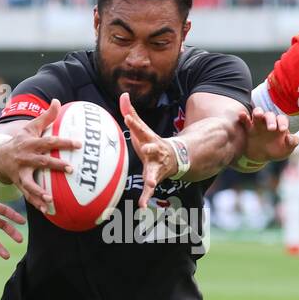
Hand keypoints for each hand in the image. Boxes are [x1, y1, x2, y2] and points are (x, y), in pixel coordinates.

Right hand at [0, 100, 79, 213]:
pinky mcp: (19, 184)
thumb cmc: (20, 141)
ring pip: (30, 183)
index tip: (79, 144)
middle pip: (41, 161)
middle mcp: (25, 158)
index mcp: (30, 143)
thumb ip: (46, 116)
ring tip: (51, 199)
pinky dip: (37, 203)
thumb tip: (57, 101)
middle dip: (55, 165)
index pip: (48, 141)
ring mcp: (21, 172)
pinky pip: (28, 195)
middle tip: (71, 169)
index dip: (63, 142)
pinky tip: (48, 210)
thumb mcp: (30, 127)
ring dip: (40, 191)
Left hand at [120, 92, 175, 208]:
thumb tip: (123, 94)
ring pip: (155, 172)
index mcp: (149, 139)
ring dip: (152, 178)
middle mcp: (155, 152)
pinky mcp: (155, 178)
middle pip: (152, 149)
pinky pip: (150, 190)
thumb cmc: (151, 142)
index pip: (141, 129)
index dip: (134, 123)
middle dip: (150, 149)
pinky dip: (146, 197)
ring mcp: (157, 166)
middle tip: (146, 148)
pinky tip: (141, 205)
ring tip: (151, 184)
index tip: (128, 118)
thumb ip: (131, 112)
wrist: (176, 159)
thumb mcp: (142, 128)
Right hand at [236, 106, 298, 163]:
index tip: (283, 130)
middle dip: (271, 120)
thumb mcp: (286, 149)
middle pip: (269, 115)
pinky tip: (241, 115)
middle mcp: (268, 122)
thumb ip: (292, 143)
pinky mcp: (248, 129)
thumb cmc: (276, 150)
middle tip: (271, 129)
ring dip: (258, 112)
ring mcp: (257, 124)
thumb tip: (290, 137)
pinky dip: (243, 117)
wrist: (262, 156)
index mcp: (279, 125)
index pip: (282, 119)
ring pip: (257, 113)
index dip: (283, 123)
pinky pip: (245, 120)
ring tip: (258, 115)